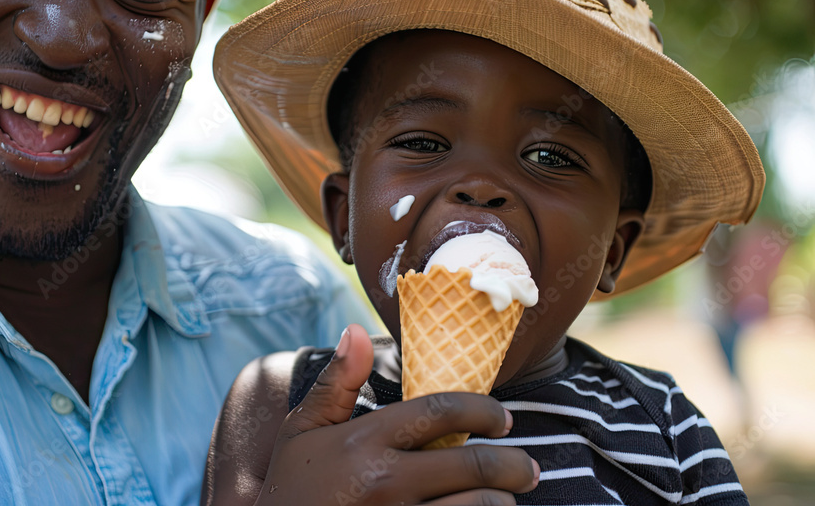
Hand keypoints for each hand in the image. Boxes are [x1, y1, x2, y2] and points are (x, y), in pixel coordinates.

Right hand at [256, 324, 538, 504]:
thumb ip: (335, 384)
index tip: (502, 419)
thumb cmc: (292, 489)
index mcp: (362, 442)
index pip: (439, 412)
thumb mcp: (301, 432)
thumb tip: (355, 330)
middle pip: (471, 466)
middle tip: (526, 467)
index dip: (481, 410)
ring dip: (501, 503)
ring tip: (505, 499)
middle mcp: (383, 482)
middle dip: (512, 465)